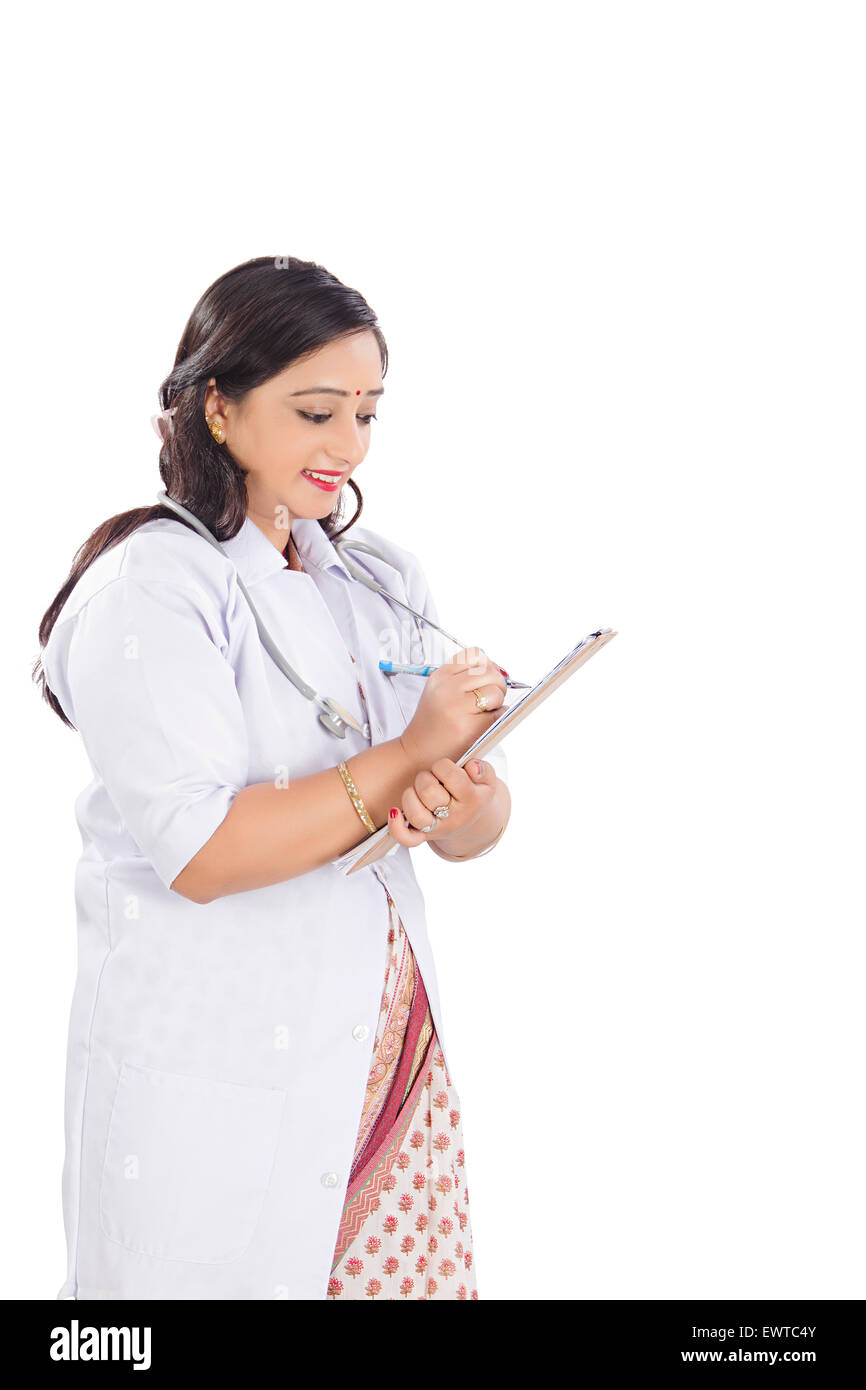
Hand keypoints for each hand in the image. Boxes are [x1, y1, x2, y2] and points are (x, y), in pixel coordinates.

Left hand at [387, 756, 498, 848]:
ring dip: (410, 796)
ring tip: (418, 792)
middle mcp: (455, 817)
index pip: (448, 774)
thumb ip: (484, 769)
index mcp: (472, 799)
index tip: (444, 769)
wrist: (472, 821)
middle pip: (429, 792)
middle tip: (432, 780)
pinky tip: (395, 812)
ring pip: (416, 814)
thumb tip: (471, 767)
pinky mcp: (424, 836)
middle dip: (425, 778)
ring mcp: (438, 828)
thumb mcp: (487, 781)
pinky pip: (407, 838)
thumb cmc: (475, 793)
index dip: (441, 765)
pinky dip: (397, 827)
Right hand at [398, 646, 506, 769]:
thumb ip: (464, 678)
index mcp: (440, 676)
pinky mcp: (468, 727)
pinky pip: (498, 714)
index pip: (475, 654)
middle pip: (489, 672)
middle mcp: (447, 688)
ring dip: (498, 702)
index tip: (486, 678)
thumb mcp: (440, 691)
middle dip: (497, 684)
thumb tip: (500, 672)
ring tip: (485, 712)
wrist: (416, 753)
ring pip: (495, 691)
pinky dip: (498, 717)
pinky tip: (486, 723)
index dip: (486, 665)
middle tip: (490, 699)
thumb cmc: (433, 724)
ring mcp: (457, 707)